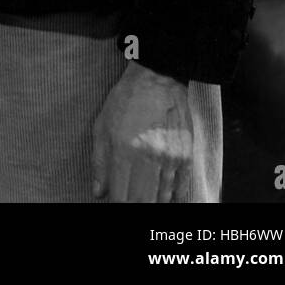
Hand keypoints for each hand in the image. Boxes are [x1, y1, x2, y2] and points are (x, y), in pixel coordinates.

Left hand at [92, 61, 193, 201]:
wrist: (158, 80)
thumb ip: (99, 162)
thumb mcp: (102, 126)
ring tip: (143, 193)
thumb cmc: (125, 101)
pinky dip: (169, 195)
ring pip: (162, 198)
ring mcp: (171, 160)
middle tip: (128, 198)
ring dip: (152, 201)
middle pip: (144, 201)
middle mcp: (149, 160)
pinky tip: (160, 191)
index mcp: (125, 153)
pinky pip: (179, 188)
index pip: (122, 197)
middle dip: (135, 204)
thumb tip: (98, 192)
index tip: (115, 202)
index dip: (118, 205)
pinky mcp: (186, 158)